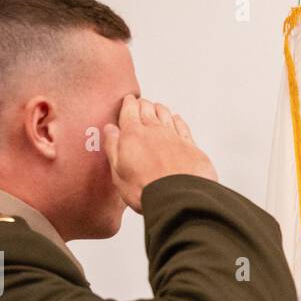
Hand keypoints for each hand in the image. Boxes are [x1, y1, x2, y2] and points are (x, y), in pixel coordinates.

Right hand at [102, 95, 217, 210]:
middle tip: (140, 105)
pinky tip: (176, 120)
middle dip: (143, 104)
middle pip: (148, 108)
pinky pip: (182, 125)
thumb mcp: (118, 171)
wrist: (179, 199)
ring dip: (159, 109)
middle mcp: (155, 130)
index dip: (128, 103)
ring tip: (156, 110)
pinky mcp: (190, 145)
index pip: (129, 109)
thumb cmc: (146, 190)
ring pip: (166, 113)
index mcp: (133, 134)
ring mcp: (174, 136)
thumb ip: (113, 147)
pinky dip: (177, 120)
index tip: (128, 101)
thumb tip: (110, 129)